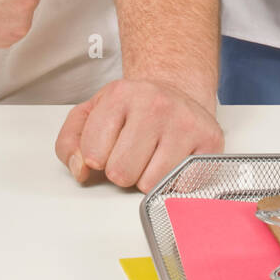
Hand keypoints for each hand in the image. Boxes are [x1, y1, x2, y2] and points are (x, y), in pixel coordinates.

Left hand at [56, 77, 223, 193]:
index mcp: (121, 95)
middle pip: (121, 173)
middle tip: (132, 153)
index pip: (93, 154)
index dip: (97, 158)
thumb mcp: (91, 114)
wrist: (175, 92)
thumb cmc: (132, 109)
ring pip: (150, 185)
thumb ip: (69, 142)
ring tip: (152, 156)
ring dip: (147, 178)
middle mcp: (156, 104)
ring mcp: (185, 122)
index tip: (108, 146)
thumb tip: (80, 170)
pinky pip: (179, 187)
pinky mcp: (210, 141)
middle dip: (122, 171)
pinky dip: (172, 182)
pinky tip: (172, 161)